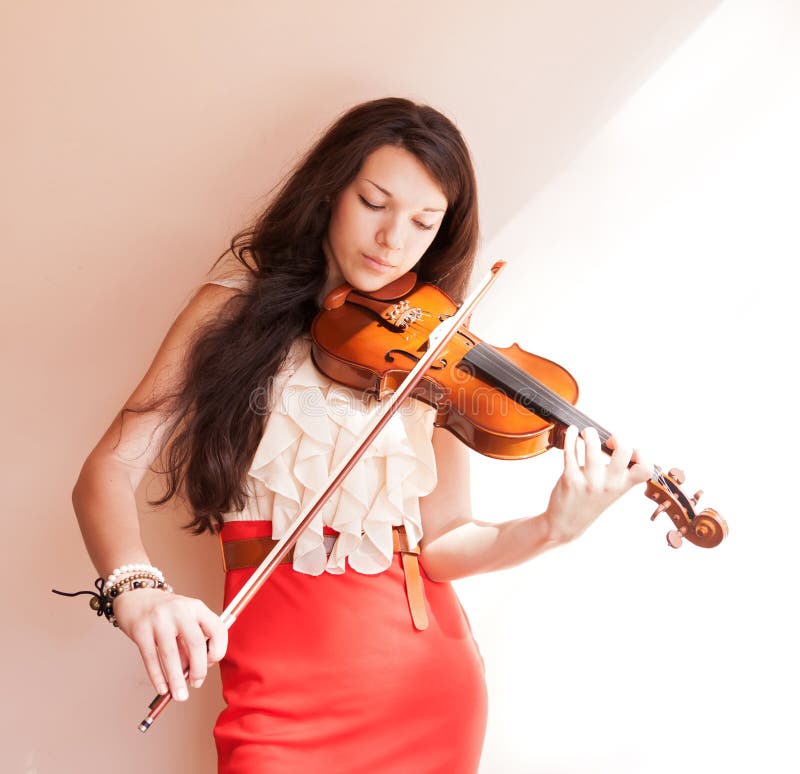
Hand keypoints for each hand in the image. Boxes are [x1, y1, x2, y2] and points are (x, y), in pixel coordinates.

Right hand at [112, 588, 227, 700]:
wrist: (135, 597)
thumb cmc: (166, 613)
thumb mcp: (185, 619)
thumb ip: (191, 642)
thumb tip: (194, 672)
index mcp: (196, 607)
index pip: (217, 629)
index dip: (218, 650)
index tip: (211, 663)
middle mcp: (180, 610)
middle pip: (195, 643)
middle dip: (198, 669)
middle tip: (196, 683)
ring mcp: (159, 619)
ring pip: (170, 654)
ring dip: (176, 679)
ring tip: (180, 695)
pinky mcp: (140, 629)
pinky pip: (150, 658)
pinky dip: (157, 677)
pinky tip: (162, 688)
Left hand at [543, 425, 651, 543]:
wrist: (565, 523)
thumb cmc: (589, 502)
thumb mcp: (611, 491)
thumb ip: (618, 472)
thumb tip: (619, 442)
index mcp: (622, 486)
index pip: (645, 469)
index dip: (642, 455)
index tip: (631, 451)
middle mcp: (608, 484)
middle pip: (623, 451)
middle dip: (618, 437)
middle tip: (609, 440)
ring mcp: (588, 481)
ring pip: (592, 446)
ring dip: (590, 433)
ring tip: (587, 433)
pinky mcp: (569, 477)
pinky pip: (570, 450)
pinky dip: (570, 436)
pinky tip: (571, 431)